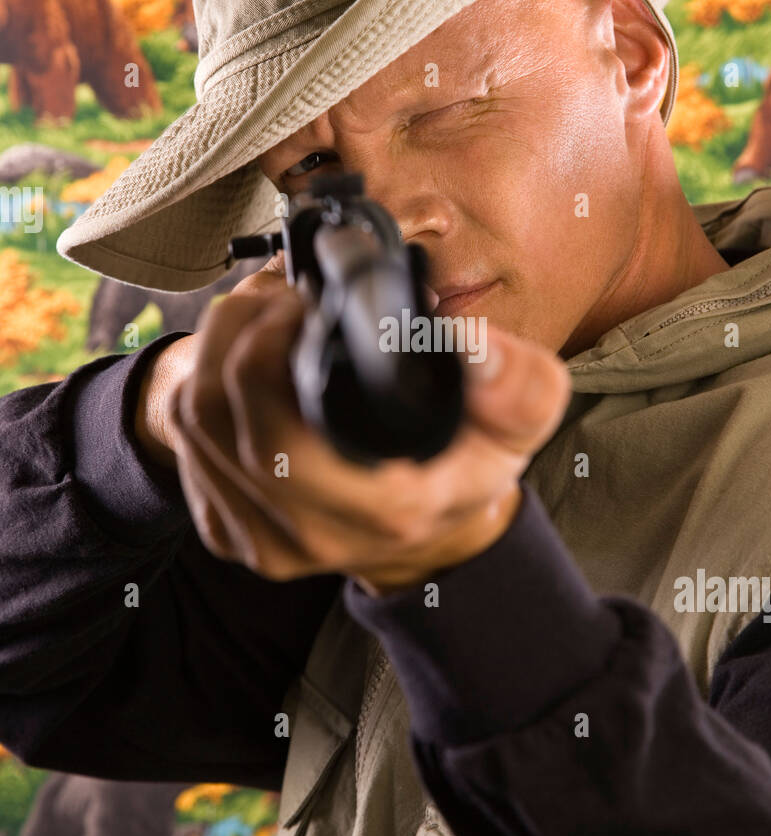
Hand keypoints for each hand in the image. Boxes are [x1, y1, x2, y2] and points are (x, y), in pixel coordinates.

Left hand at [163, 256, 571, 592]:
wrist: (433, 532)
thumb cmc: (464, 465)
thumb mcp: (518, 425)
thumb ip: (518, 386)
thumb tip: (477, 348)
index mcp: (378, 510)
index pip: (275, 433)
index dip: (266, 348)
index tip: (301, 300)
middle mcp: (310, 535)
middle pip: (215, 415)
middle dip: (238, 328)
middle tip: (283, 293)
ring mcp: (262, 541)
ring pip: (192, 422)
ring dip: (216, 349)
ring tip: (265, 315)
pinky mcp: (229, 532)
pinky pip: (187, 444)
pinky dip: (206, 386)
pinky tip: (247, 366)